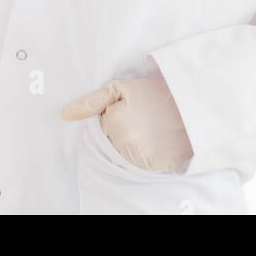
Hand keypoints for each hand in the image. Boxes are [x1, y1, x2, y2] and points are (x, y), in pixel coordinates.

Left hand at [60, 73, 192, 171]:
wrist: (191, 105)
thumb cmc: (155, 93)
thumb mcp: (121, 88)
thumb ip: (91, 101)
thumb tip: (65, 114)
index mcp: (113, 120)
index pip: (102, 125)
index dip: (115, 115)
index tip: (132, 108)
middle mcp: (123, 142)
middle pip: (111, 140)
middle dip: (122, 130)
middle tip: (142, 117)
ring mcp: (139, 157)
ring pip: (123, 153)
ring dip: (131, 143)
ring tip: (150, 128)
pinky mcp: (152, 167)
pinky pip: (138, 163)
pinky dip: (144, 154)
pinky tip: (155, 141)